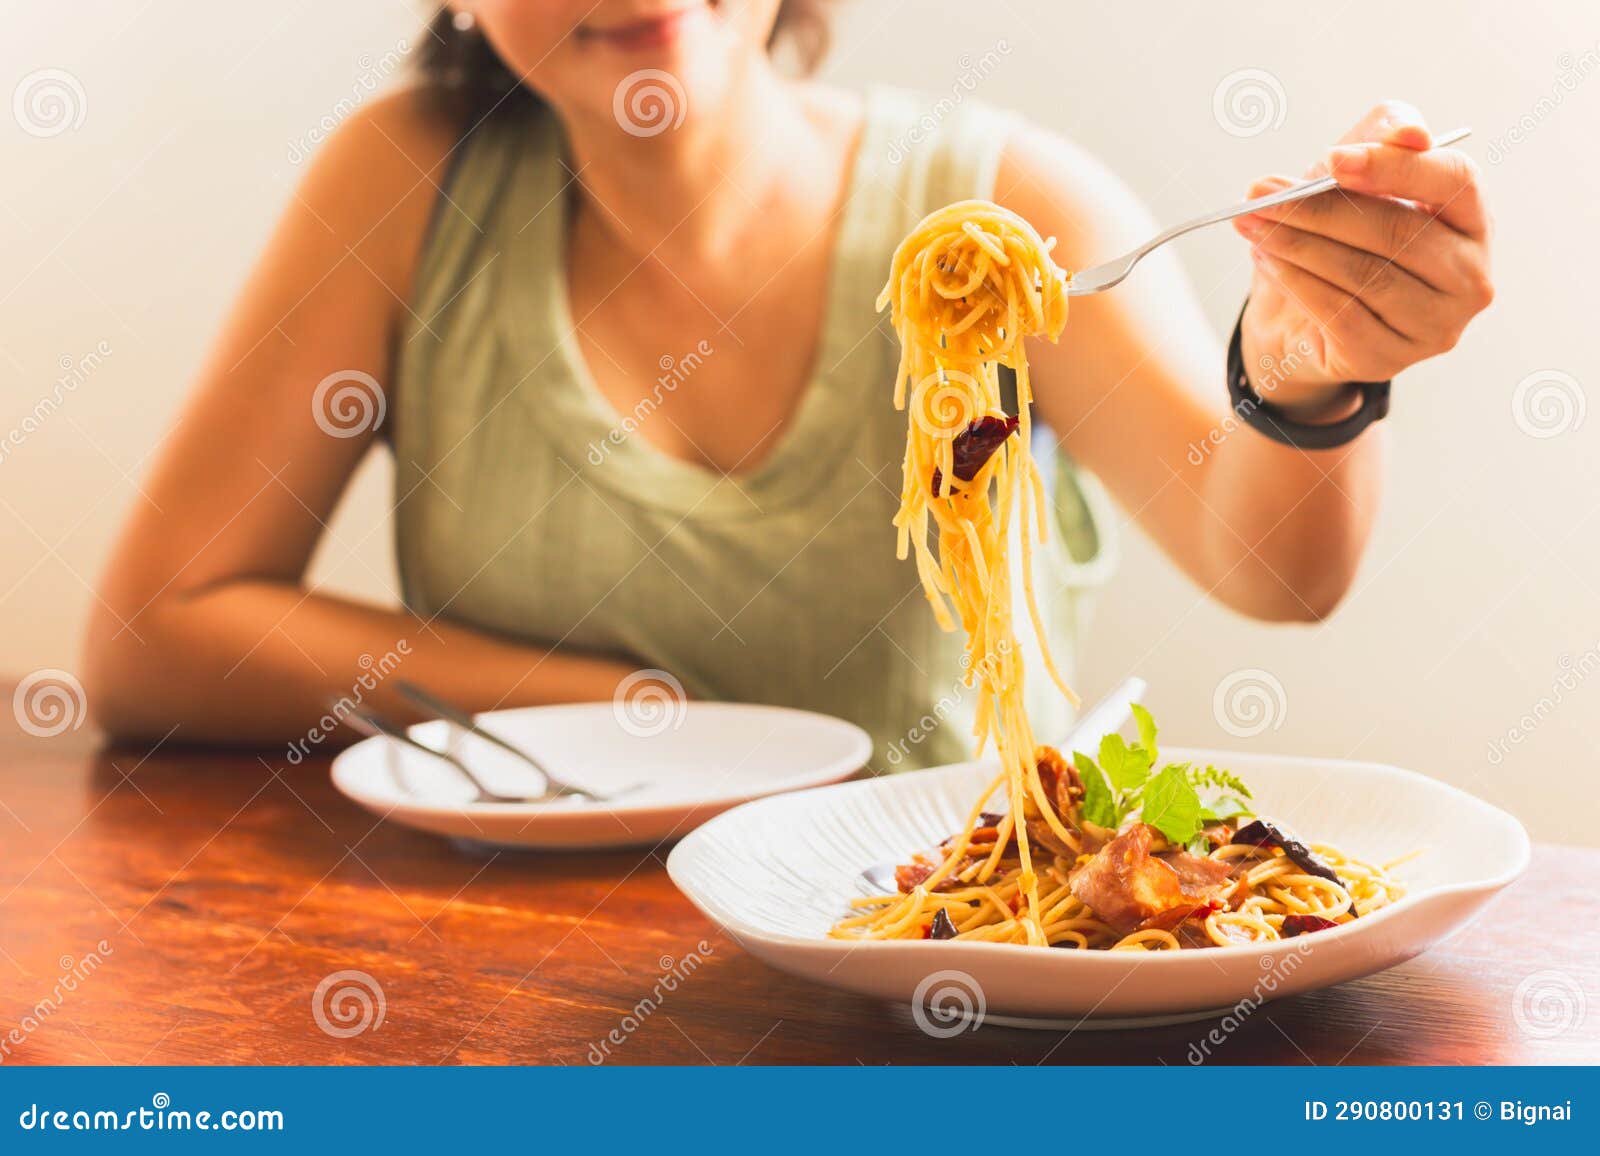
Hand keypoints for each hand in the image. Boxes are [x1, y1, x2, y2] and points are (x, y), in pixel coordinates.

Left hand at [1232, 100, 1493, 417]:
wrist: (1298, 319)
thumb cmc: (1339, 236)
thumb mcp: (1354, 176)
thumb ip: (1380, 139)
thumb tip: (1410, 132)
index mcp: (1473, 220)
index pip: (1454, 181)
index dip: (1394, 167)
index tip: (1333, 159)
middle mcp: (1470, 277)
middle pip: (1396, 231)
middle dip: (1319, 209)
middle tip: (1261, 194)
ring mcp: (1435, 325)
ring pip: (1363, 273)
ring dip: (1297, 244)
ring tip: (1254, 224)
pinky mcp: (1389, 359)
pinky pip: (1338, 312)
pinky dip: (1295, 280)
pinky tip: (1265, 258)